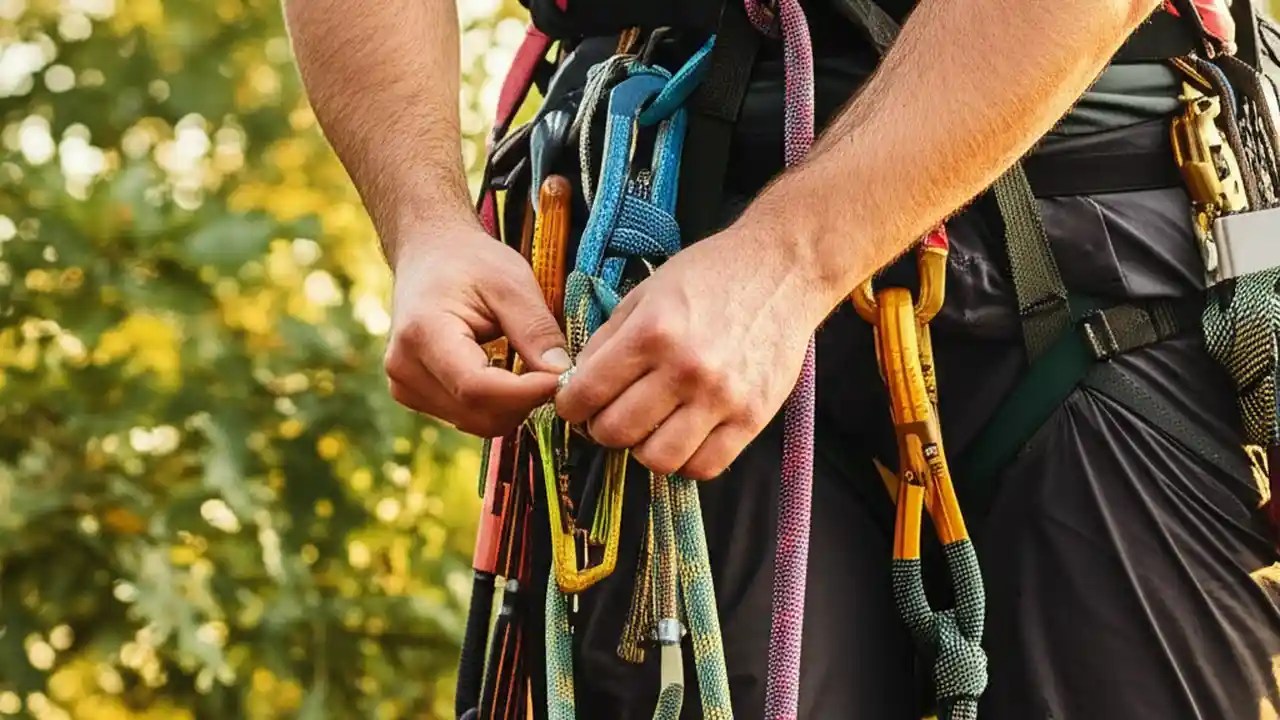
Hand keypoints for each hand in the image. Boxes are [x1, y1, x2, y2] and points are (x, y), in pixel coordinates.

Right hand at [384, 216, 570, 437]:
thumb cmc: (469, 262)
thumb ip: (536, 329)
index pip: (476, 387)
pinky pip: (468, 418)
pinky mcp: (415, 396)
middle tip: (551, 370)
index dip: (524, 392)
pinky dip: (496, 405)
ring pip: (476, 423)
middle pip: (478, 413)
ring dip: (512, 405)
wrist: (429, 255)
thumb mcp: (512, 282)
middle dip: (524, 400)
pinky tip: (503, 372)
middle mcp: (405, 368)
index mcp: (423, 333)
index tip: (561, 379)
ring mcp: (405, 387)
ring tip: (525, 365)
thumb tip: (561, 375)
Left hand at [555, 229, 828, 479]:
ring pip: (658, 459)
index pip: (587, 394)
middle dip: (602, 429)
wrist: (782, 270)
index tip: (576, 405)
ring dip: (643, 449)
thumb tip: (575, 384)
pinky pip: (705, 466)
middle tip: (611, 415)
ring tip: (649, 428)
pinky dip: (685, 461)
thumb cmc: (710, 277)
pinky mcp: (753, 417)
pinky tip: (683, 437)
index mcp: (651, 332)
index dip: (571, 407)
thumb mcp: (646, 293)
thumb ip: (608, 341)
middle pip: (617, 432)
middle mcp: (685, 368)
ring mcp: (722, 397)